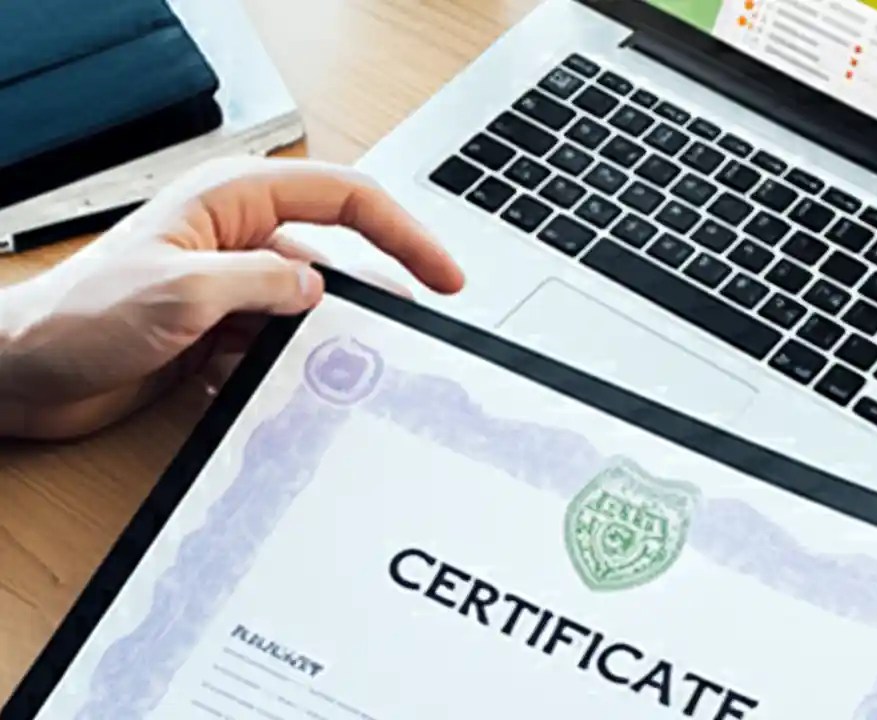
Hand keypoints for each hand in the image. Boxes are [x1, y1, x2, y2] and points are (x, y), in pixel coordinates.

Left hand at [0, 158, 463, 439]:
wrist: (25, 374)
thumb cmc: (78, 316)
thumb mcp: (182, 292)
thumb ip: (263, 285)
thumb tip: (319, 288)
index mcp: (235, 202)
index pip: (346, 199)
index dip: (405, 234)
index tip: (444, 273)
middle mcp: (242, 240)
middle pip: (339, 258)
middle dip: (374, 299)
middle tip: (412, 336)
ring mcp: (235, 289)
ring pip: (312, 313)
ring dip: (325, 347)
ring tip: (344, 376)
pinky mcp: (224, 333)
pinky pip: (281, 349)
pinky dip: (284, 372)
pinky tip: (267, 390)